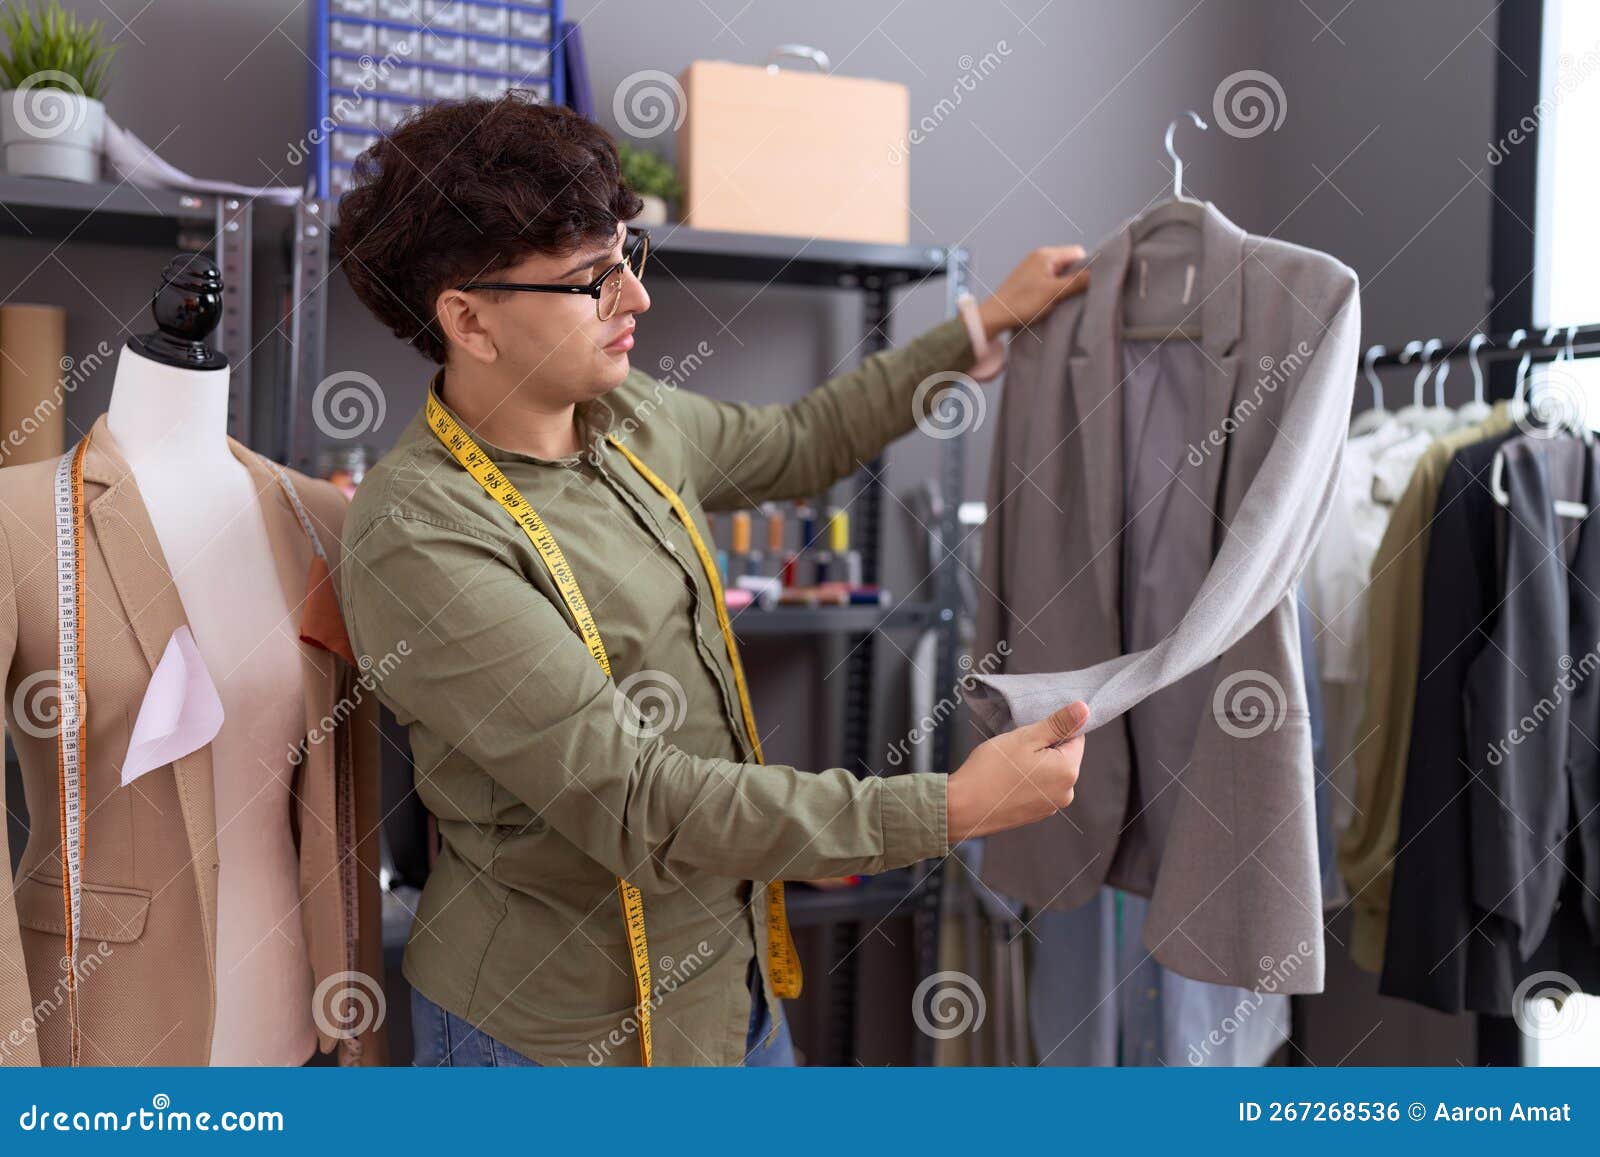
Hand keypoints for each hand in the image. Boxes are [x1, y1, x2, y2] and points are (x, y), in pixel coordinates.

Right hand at [946, 701, 1087, 841]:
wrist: (963, 808)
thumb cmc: (991, 770)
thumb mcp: (1025, 738)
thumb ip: (1058, 724)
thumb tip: (1084, 710)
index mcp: (1068, 771)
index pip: (1076, 738)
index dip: (1054, 729)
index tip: (1032, 731)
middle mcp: (1066, 792)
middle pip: (1063, 756)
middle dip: (1044, 747)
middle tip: (1016, 747)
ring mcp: (1050, 806)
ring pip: (1049, 772)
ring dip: (1034, 764)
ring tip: (1008, 764)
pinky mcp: (1035, 814)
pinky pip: (1038, 788)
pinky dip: (1026, 780)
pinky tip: (1006, 779)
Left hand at [977, 246, 1089, 338]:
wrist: (995, 316)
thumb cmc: (1022, 303)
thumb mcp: (1053, 293)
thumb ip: (1076, 282)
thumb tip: (1097, 273)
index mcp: (1046, 255)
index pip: (1077, 253)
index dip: (1085, 268)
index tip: (1085, 285)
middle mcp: (1039, 257)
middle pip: (1069, 262)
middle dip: (1075, 278)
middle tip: (1073, 295)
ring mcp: (1033, 268)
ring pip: (1060, 273)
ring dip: (1064, 286)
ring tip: (1060, 300)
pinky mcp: (1028, 280)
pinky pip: (1049, 280)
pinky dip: (1054, 290)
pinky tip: (1051, 302)